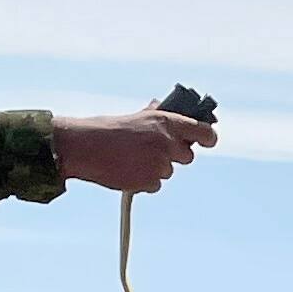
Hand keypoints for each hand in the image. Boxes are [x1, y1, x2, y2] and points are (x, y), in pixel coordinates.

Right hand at [56, 104, 208, 193]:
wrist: (84, 147)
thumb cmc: (106, 130)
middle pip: (187, 156)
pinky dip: (143, 181)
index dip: (208, 137)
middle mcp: (167, 143)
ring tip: (131, 159)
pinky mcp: (149, 182)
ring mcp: (159, 164)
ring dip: (155, 168)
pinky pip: (154, 185)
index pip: (204, 131)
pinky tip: (126, 170)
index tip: (208, 141)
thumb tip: (163, 106)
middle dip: (174, 156)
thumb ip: (155, 115)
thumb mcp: (136, 116)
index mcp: (166, 122)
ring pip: (168, 171)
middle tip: (154, 152)